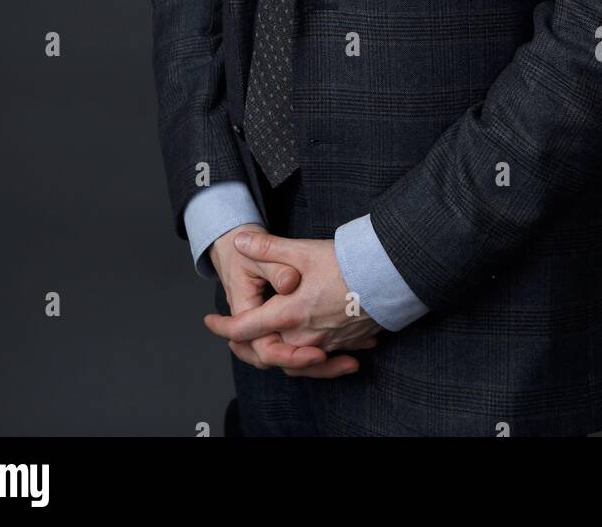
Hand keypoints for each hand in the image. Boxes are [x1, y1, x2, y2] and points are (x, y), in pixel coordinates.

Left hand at [205, 230, 382, 378]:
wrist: (390, 276)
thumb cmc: (347, 262)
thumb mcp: (303, 250)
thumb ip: (268, 247)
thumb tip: (240, 241)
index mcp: (289, 313)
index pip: (246, 329)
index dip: (224, 327)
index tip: (211, 322)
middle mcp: (305, 335)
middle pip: (268, 351)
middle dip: (248, 346)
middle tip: (234, 338)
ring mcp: (326, 343)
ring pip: (294, 360)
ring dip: (279, 354)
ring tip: (269, 344)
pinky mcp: (345, 343)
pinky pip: (321, 358)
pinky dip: (310, 355)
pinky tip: (312, 345)